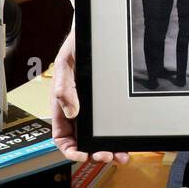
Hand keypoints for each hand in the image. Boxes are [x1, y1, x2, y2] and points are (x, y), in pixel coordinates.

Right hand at [51, 25, 127, 166]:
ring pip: (98, 138)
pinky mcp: (108, 106)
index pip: (62, 137)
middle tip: (106, 155)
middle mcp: (78, 111)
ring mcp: (93, 110)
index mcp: (63, 106)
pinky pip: (111, 127)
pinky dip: (118, 138)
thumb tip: (71, 111)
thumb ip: (63, 87)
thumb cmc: (77, 46)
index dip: (70, 150)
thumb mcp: (65, 64)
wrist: (95, 32)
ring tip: (120, 155)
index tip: (81, 155)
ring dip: (108, 149)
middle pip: (82, 142)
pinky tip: (126, 144)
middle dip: (93, 153)